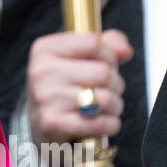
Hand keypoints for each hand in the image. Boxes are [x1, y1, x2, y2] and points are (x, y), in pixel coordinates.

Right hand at [26, 30, 132, 145]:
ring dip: (115, 106)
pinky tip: (103, 122)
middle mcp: (41, 71)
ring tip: (105, 107)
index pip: (94, 43)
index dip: (109, 55)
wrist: (41, 121)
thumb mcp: (83, 55)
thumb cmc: (68, 84)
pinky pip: (100, 123)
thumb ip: (109, 43)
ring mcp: (45, 98)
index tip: (106, 64)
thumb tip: (125, 51)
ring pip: (106, 98)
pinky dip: (110, 124)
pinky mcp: (51, 124)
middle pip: (103, 72)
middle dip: (116, 84)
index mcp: (46, 49)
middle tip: (108, 90)